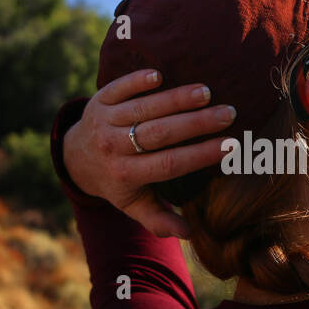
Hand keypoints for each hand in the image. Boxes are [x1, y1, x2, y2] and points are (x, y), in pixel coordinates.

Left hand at [63, 69, 235, 237]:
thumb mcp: (133, 206)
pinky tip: (161, 74)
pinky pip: (118, 88)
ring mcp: (104, 122)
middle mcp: (114, 148)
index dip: (200, 155)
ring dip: (175, 98)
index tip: (230, 146)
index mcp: (126, 175)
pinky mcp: (98, 100)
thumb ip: (159, 221)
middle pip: (159, 134)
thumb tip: (190, 234)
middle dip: (196, 123)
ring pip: (143, 109)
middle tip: (228, 113)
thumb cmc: (118, 182)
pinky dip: (137, 81)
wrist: (77, 158)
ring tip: (206, 91)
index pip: (169, 164)